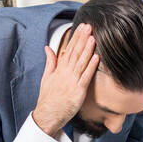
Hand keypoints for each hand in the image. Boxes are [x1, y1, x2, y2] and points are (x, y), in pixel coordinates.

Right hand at [32, 23, 98, 137]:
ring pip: (80, 62)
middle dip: (82, 39)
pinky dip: (91, 67)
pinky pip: (85, 77)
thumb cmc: (48, 98)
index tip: (81, 27)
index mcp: (59, 69)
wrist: (48, 114)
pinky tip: (96, 57)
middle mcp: (65, 73)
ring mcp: (72, 82)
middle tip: (89, 26)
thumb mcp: (46, 77)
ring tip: (93, 38)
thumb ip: (50, 61)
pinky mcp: (78, 91)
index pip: (68, 49)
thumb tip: (48, 48)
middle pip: (75, 53)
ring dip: (87, 49)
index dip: (76, 37)